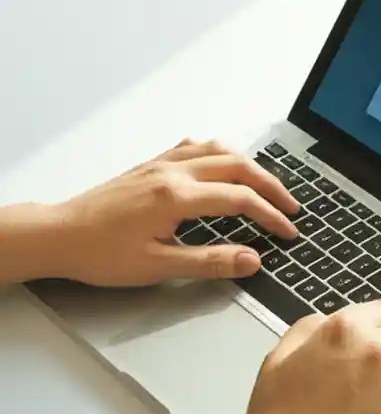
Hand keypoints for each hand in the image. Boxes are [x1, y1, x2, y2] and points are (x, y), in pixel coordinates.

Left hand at [45, 138, 299, 285]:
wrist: (58, 235)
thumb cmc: (99, 253)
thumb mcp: (157, 266)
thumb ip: (209, 261)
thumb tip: (250, 259)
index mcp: (175, 197)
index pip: (239, 200)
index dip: (270, 216)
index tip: (287, 232)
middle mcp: (171, 173)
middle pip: (237, 166)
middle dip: (271, 186)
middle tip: (290, 207)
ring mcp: (160, 165)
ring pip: (218, 150)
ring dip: (249, 165)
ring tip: (266, 185)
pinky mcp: (150, 166)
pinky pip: (193, 147)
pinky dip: (219, 153)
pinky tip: (222, 164)